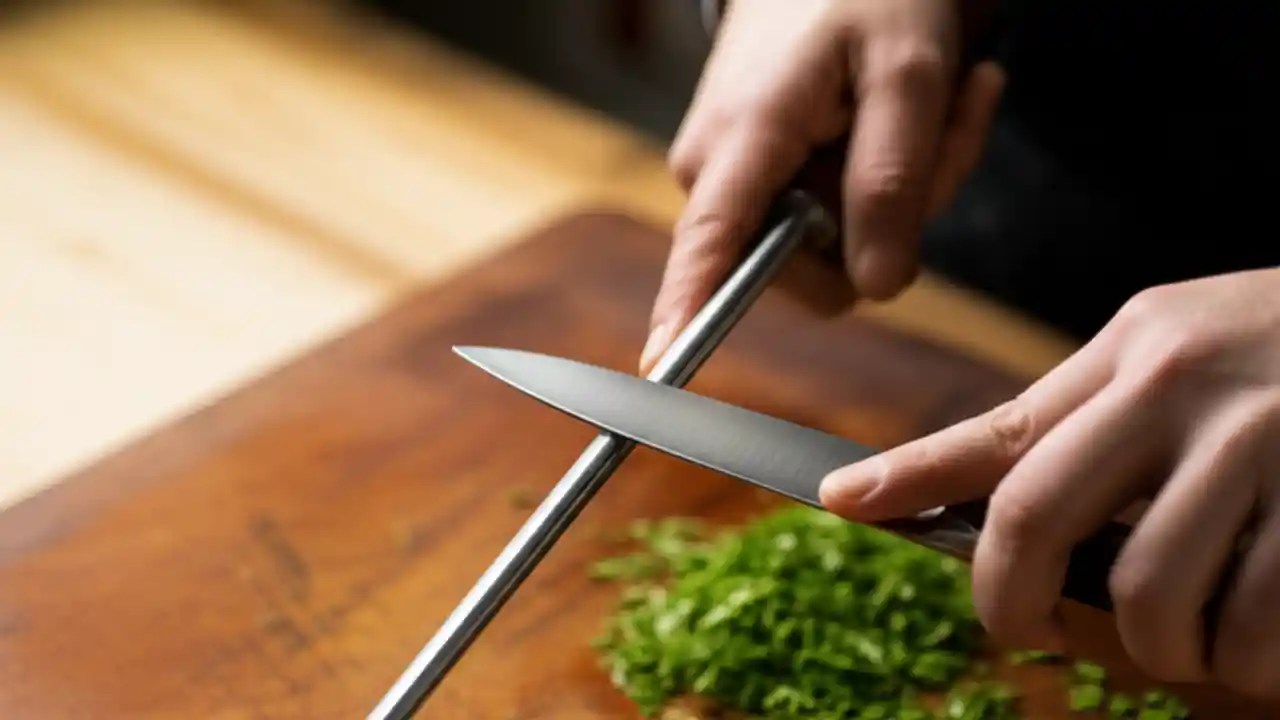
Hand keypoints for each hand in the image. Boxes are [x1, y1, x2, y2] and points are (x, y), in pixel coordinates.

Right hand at [641, 0, 1005, 371]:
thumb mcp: (907, 73)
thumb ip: (891, 183)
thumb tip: (876, 288)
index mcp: (742, 143)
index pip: (706, 249)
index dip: (686, 312)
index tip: (658, 371)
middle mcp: (720, 172)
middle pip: (814, 266)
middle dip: (899, 216)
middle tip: (948, 127)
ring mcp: (737, 178)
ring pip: (836, 244)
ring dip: (909, 189)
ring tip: (934, 105)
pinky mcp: (760, 178)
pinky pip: (834, 218)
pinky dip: (891, 176)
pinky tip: (911, 113)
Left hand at [820, 269, 1279, 698]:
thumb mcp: (1174, 351)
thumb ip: (1083, 413)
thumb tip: (974, 489)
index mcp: (1136, 347)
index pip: (999, 427)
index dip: (910, 473)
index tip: (843, 502)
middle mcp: (1186, 387)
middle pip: (1041, 516)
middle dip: (1012, 598)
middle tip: (1025, 628)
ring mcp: (1267, 444)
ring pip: (1155, 594)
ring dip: (1161, 649)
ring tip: (1185, 641)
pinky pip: (1261, 624)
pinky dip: (1250, 663)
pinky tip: (1258, 644)